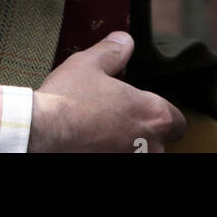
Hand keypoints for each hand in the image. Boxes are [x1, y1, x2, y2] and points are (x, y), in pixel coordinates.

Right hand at [27, 32, 185, 152]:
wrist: (41, 132)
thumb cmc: (67, 98)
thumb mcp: (89, 63)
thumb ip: (113, 52)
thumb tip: (125, 40)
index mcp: (154, 114)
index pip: (176, 122)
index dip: (160, 115)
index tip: (141, 111)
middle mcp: (151, 146)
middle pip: (158, 143)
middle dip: (141, 134)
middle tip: (114, 123)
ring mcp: (133, 164)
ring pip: (140, 155)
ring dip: (127, 148)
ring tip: (100, 137)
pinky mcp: (117, 175)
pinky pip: (120, 161)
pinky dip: (109, 154)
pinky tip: (90, 147)